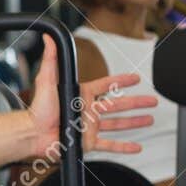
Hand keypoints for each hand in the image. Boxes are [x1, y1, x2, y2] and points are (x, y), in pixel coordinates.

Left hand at [26, 34, 157, 162]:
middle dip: (137, 102)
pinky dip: (123, 147)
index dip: (122, 81)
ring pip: (118, 124)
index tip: (136, 78)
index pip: (107, 85)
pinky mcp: (88, 143)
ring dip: (135, 122)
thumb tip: (49, 38)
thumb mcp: (47, 80)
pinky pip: (110, 145)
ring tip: (149, 119)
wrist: (33, 134)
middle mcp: (88, 111)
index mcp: (82, 95)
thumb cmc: (38, 110)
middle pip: (119, 105)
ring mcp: (90, 128)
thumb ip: (51, 59)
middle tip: (152, 100)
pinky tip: (135, 147)